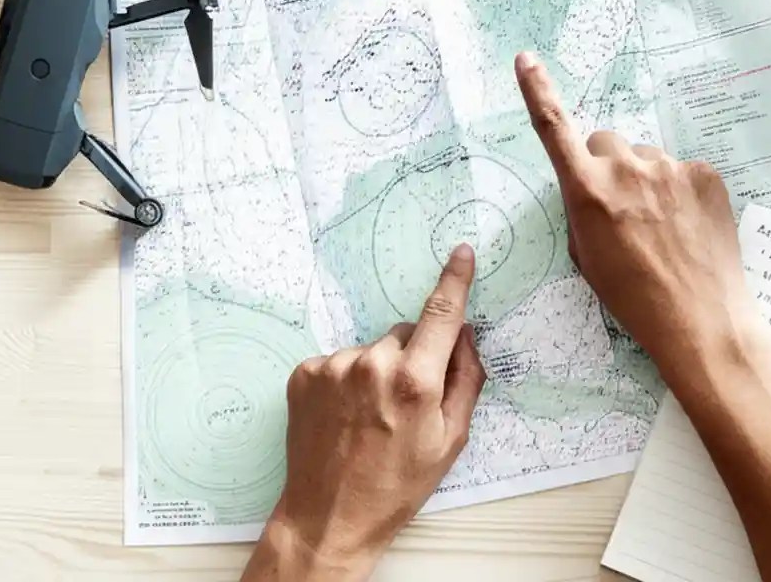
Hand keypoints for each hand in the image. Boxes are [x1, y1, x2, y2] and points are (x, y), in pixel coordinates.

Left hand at [243, 245, 486, 581]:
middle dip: (413, 359)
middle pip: (405, 336)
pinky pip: (339, 361)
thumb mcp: (451, 440)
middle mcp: (372, 366)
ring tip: (370, 418)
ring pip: (371, 350)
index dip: (455, 280)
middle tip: (406, 405)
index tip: (461, 253)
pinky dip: (346, 381)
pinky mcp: (304, 374)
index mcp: (415, 382)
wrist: (330, 516)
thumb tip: (466, 336)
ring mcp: (333, 368)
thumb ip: (466, 380)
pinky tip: (345, 415)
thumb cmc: (396, 486)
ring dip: (376, 372)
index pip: (441, 314)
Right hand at [515, 52, 756, 391]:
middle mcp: (627, 168)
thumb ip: (583, 209)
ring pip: (647, 160)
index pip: (553, 128)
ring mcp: (671, 168)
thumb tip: (593, 187)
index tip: (526, 60)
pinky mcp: (706, 174)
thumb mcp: (587, 257)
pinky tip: (688, 228)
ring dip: (647, 183)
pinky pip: (682, 172)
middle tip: (622, 211)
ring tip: (662, 230)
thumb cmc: (634, 298)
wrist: (701, 320)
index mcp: (588, 191)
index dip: (537, 90)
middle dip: (607, 167)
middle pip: (606, 144)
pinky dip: (681, 193)